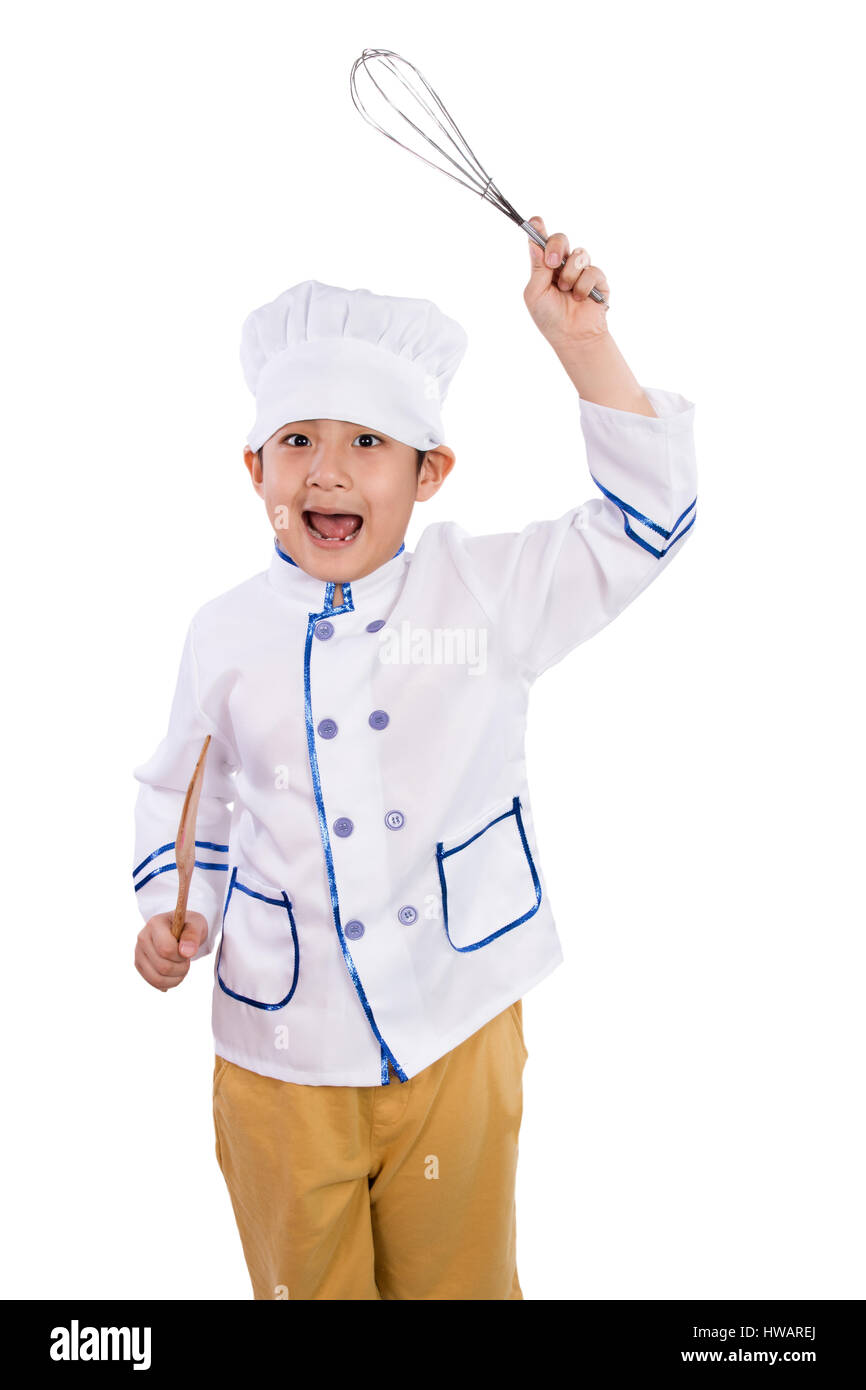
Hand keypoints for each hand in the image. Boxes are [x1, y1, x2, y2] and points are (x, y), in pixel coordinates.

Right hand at [135, 910, 207, 990]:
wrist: (181, 929)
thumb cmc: (189, 926)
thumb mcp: (196, 925)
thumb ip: (193, 936)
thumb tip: (187, 952)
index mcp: (155, 924)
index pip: (166, 949)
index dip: (181, 956)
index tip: (188, 951)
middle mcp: (143, 938)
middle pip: (162, 967)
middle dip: (181, 968)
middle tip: (187, 960)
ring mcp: (139, 952)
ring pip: (157, 978)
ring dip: (176, 978)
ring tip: (182, 967)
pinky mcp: (139, 965)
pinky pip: (154, 982)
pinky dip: (169, 983)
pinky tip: (175, 974)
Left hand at [523, 215, 610, 347]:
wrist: (572, 336)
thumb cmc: (549, 318)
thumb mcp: (536, 293)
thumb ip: (537, 268)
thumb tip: (533, 242)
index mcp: (545, 267)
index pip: (542, 241)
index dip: (539, 229)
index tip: (535, 221)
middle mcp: (563, 265)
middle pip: (561, 238)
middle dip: (556, 246)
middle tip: (552, 263)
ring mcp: (581, 271)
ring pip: (578, 254)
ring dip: (570, 274)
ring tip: (567, 292)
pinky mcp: (597, 279)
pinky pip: (592, 271)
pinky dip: (583, 286)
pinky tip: (581, 298)